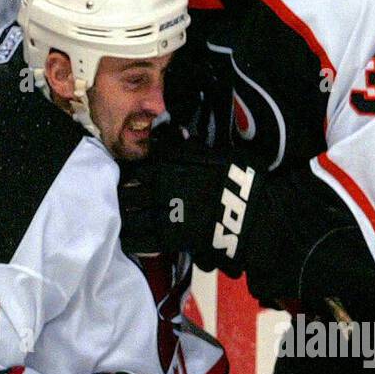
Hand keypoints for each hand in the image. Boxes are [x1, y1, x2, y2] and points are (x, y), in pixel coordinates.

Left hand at [118, 145, 260, 272]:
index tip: (130, 179)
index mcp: (170, 166)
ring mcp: (163, 214)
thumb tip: (178, 133)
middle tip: (124, 201)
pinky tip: (132, 238)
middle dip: (123, 196)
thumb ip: (190, 147)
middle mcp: (161, 188)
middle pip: (128, 192)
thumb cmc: (237, 180)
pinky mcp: (170, 238)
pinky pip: (140, 241)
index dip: (130, 175)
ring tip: (126, 220)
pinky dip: (133, 239)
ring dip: (125, 217)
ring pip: (129, 216)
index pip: (136, 169)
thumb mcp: (214, 154)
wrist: (250, 213)